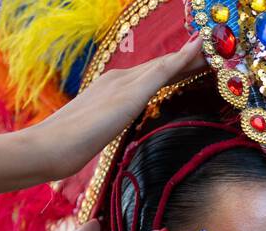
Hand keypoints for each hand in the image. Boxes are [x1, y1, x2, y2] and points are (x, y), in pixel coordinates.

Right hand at [0, 36, 203, 201]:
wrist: (47, 148)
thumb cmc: (64, 149)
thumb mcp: (94, 137)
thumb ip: (106, 130)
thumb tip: (107, 138)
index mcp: (112, 89)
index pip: (151, 77)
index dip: (176, 70)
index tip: (198, 64)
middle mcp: (119, 78)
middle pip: (163, 67)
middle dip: (190, 59)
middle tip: (217, 48)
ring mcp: (125, 83)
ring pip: (167, 64)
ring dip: (193, 55)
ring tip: (218, 45)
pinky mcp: (130, 93)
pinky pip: (164, 71)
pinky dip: (184, 59)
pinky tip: (201, 51)